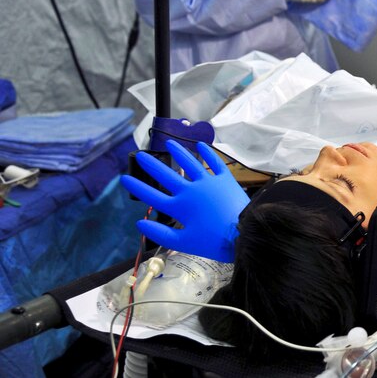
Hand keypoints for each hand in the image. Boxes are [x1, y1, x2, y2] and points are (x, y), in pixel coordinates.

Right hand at [120, 140, 250, 262]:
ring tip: (169, 143)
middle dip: (152, 165)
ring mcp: (208, 182)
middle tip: (141, 154)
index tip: (125, 178)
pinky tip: (200, 145)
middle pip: (167, 175)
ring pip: (190, 163)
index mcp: (179, 207)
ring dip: (178, 152)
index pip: (152, 196)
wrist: (244, 233)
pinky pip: (214, 163)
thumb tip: (139, 223)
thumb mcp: (183, 243)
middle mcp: (190, 190)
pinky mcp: (225, 179)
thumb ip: (161, 233)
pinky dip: (207, 153)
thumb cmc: (213, 241)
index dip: (138, 187)